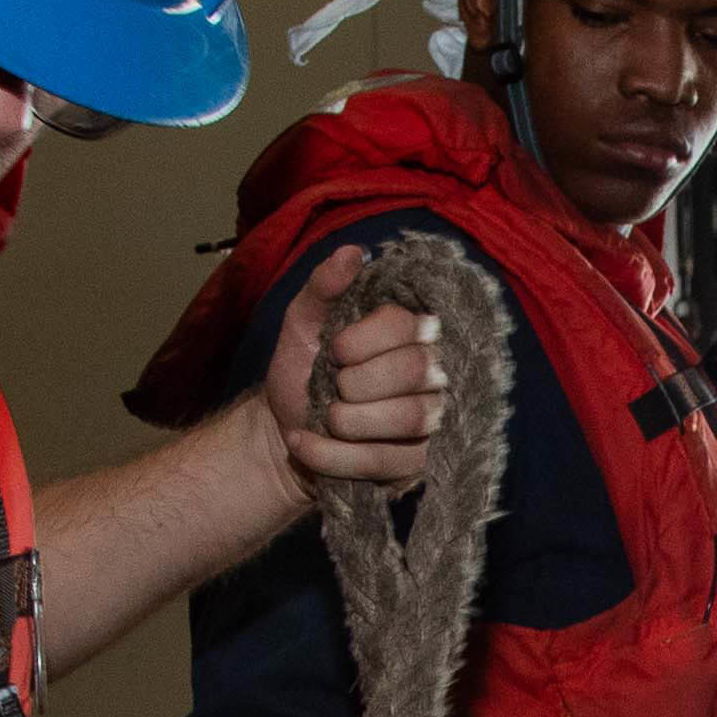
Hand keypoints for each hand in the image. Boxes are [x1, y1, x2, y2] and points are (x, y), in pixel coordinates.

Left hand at [249, 241, 451, 504]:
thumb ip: (324, 287)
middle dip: (357, 382)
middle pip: (416, 370)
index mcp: (410, 331)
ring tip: (323, 417)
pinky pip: (386, 461)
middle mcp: (433, 373)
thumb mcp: (302, 322)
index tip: (335, 350)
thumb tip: (352, 252)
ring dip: (349, 420)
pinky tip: (306, 444)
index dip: (367, 339)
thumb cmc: (302, 369)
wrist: (282, 428)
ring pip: (410, 418)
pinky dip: (335, 455)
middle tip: (331, 386)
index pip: (409, 324)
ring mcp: (432, 421)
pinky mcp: (417, 464)